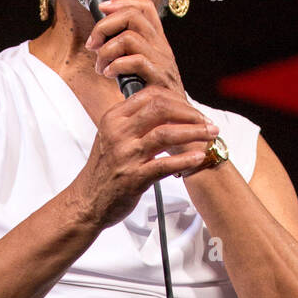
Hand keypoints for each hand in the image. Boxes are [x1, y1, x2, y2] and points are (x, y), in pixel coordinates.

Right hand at [71, 87, 219, 229]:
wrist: (87, 201)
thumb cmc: (104, 170)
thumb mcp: (112, 136)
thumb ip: (133, 120)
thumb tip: (163, 107)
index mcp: (114, 118)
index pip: (150, 95)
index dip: (177, 100)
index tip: (192, 109)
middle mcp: (118, 133)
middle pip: (160, 109)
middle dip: (190, 113)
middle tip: (206, 122)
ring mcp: (126, 155)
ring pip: (165, 134)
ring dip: (194, 133)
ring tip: (210, 135)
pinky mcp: (133, 177)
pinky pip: (164, 164)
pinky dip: (184, 160)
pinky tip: (198, 157)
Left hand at [84, 0, 186, 96]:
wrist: (176, 125)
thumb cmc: (152, 99)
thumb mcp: (140, 71)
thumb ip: (125, 54)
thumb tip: (98, 42)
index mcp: (157, 43)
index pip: (146, 8)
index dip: (123, 2)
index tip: (102, 7)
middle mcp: (162, 48)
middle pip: (133, 16)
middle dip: (105, 26)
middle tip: (92, 44)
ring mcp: (162, 62)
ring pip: (129, 37)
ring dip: (106, 51)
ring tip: (101, 67)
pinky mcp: (160, 78)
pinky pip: (135, 61)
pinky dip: (115, 66)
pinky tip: (109, 75)